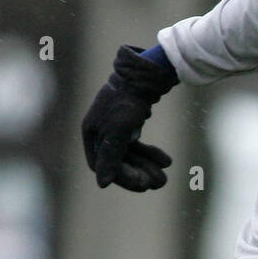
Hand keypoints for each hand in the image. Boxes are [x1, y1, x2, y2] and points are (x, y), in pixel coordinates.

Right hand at [81, 45, 175, 190]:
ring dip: (147, 166)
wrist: (145, 73)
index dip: (123, 178)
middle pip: (118, 162)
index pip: (102, 165)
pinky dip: (150, 154)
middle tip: (161, 182)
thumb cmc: (127, 101)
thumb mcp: (119, 130)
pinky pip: (137, 145)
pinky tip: (167, 161)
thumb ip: (111, 157)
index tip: (143, 185)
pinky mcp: (127, 123)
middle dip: (140, 173)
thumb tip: (102, 184)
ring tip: (166, 174)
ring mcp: (113, 127)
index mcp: (91, 133)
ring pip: (130, 155)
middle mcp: (98, 131)